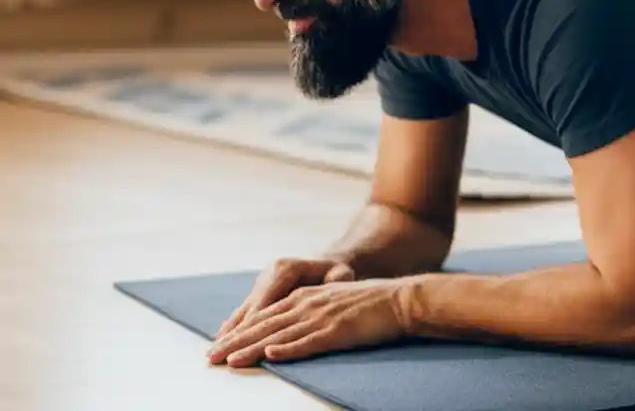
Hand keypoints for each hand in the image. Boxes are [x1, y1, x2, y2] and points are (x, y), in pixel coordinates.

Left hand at [207, 277, 412, 366]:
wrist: (400, 299)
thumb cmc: (369, 305)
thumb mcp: (332, 302)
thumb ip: (308, 312)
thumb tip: (285, 331)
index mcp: (305, 296)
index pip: (264, 316)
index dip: (239, 331)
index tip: (218, 345)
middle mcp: (309, 304)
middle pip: (265, 325)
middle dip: (235, 341)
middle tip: (211, 357)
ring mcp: (323, 316)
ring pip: (280, 334)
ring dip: (253, 349)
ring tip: (231, 361)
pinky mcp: (339, 330)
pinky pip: (310, 341)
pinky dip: (289, 349)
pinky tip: (272, 356)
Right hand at [215, 257, 355, 341]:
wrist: (329, 260)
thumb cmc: (336, 271)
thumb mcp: (341, 274)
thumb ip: (336, 282)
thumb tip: (332, 288)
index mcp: (286, 268)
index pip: (266, 301)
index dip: (252, 324)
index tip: (240, 343)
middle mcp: (270, 274)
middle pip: (250, 309)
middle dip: (234, 335)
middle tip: (217, 355)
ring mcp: (262, 282)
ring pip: (243, 311)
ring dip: (228, 334)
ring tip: (212, 352)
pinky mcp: (260, 290)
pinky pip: (244, 311)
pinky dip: (232, 327)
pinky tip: (221, 340)